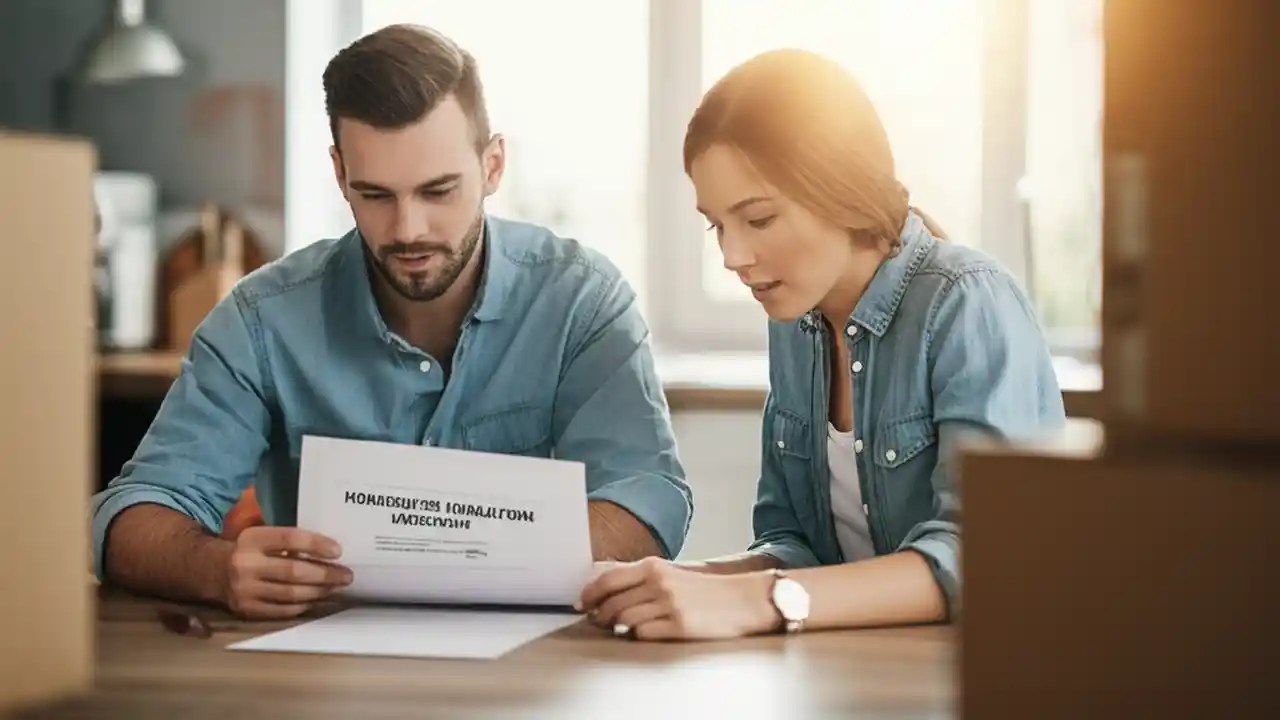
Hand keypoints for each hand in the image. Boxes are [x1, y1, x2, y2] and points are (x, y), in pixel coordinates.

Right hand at [222, 526, 352, 618]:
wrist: (211, 570)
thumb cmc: (248, 550)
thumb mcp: (261, 536)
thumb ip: (288, 540)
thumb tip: (328, 551)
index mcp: (252, 539)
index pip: (289, 538)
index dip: (315, 544)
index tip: (338, 551)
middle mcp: (246, 564)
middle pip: (294, 571)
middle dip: (325, 574)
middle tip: (346, 575)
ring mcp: (245, 590)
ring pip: (291, 593)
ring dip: (319, 591)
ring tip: (337, 587)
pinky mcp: (247, 610)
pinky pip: (283, 610)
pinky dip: (304, 605)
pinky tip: (317, 599)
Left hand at [577, 557, 780, 640]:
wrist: (743, 599)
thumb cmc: (705, 589)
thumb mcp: (671, 573)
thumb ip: (640, 576)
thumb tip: (602, 582)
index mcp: (655, 567)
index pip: (608, 579)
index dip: (589, 593)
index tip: (581, 603)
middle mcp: (659, 583)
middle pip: (611, 603)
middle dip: (600, 615)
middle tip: (598, 621)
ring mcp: (669, 605)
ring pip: (623, 620)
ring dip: (617, 627)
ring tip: (619, 628)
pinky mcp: (679, 626)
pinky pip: (643, 634)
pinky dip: (637, 635)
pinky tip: (644, 632)